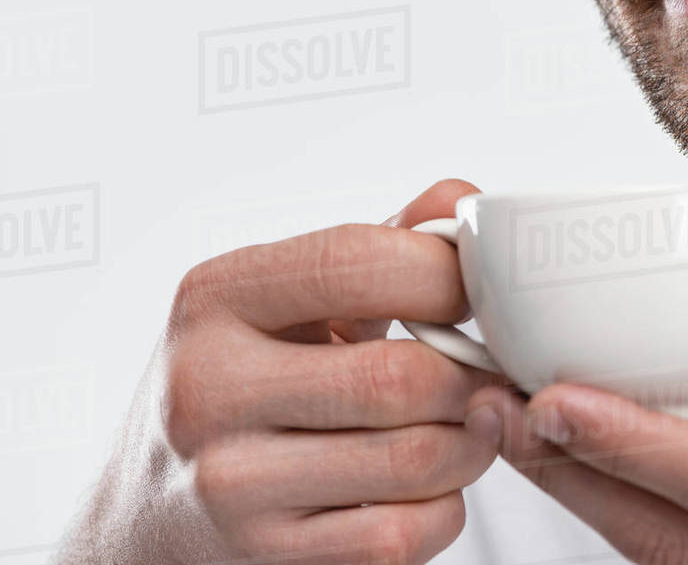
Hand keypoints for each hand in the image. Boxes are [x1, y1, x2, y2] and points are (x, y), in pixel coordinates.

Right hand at [53, 179, 506, 564]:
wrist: (155, 508)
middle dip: (472, 374)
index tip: (478, 292)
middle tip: (487, 370)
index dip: (448, 273)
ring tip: (464, 424)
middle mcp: (207, 388)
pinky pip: (406, 534)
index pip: (359, 261)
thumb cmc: (249, 378)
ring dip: (471, 442)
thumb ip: (382, 245)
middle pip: (400, 377)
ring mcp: (231, 484)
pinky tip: (423, 486)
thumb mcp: (289, 300)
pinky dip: (443, 507)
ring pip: (418, 459)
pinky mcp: (266, 558)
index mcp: (216, 297)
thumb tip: (466, 202)